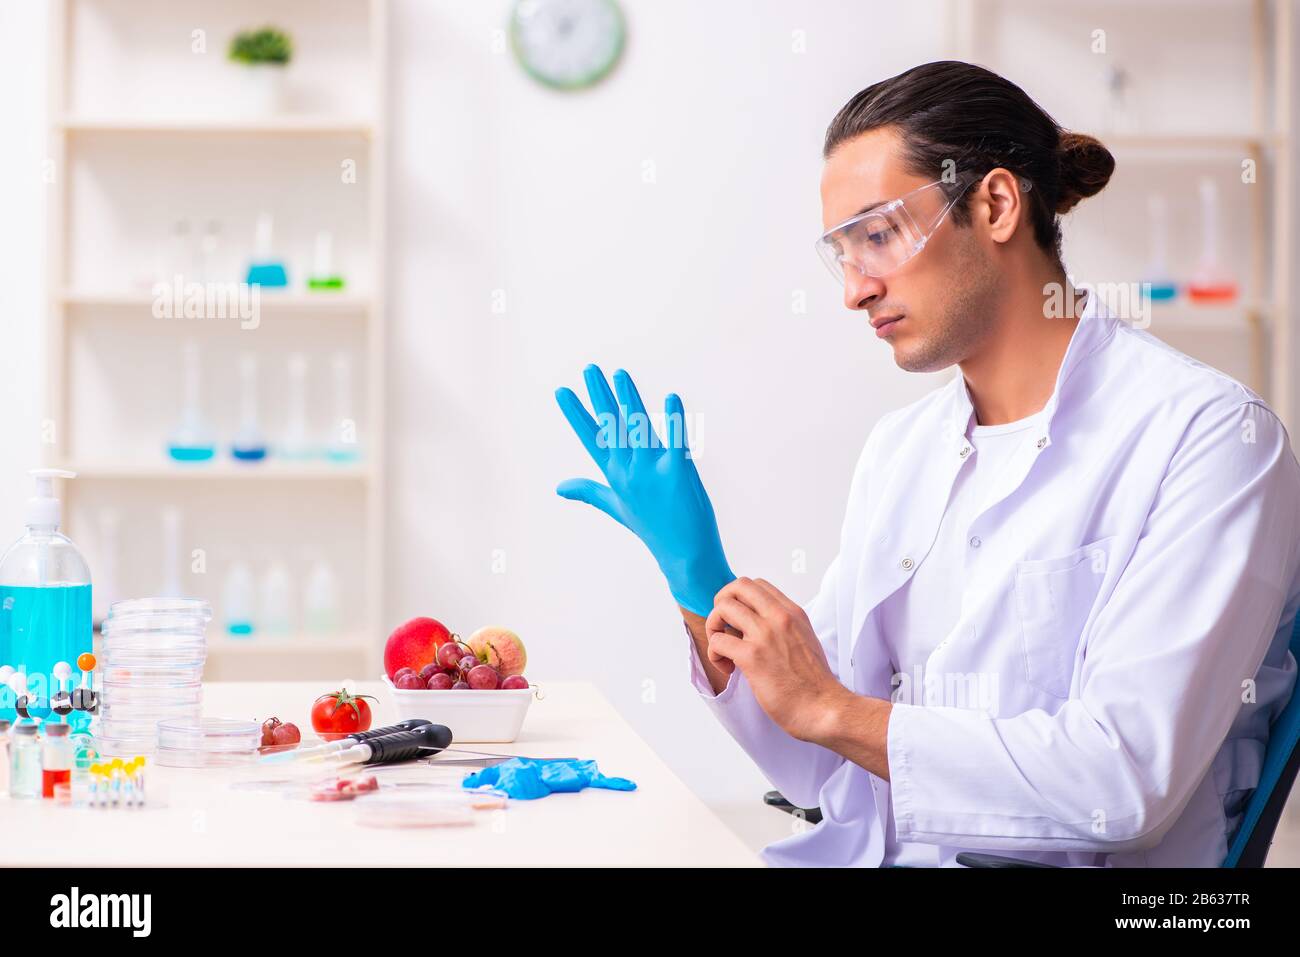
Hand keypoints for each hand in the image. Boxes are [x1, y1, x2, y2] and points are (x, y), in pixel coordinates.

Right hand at [554, 365, 734, 616]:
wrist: (685, 555)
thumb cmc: (652, 528)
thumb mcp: (616, 506)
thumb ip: (589, 491)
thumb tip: (559, 487)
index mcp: (614, 476)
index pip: (590, 437)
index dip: (576, 413)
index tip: (562, 391)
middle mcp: (629, 472)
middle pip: (611, 426)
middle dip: (599, 395)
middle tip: (589, 368)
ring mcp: (652, 472)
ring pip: (637, 428)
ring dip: (629, 398)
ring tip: (620, 374)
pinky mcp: (679, 472)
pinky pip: (675, 439)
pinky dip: (674, 418)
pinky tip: (672, 397)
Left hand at [706, 577, 846, 741]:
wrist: (824, 708)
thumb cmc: (814, 683)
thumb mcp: (805, 639)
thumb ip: (784, 627)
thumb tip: (759, 624)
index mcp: (792, 613)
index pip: (756, 584)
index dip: (739, 598)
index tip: (738, 619)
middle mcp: (779, 618)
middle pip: (737, 587)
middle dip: (721, 603)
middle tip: (723, 627)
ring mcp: (765, 635)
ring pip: (722, 609)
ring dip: (714, 628)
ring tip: (724, 649)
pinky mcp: (752, 657)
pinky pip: (718, 641)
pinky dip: (715, 654)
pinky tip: (728, 668)